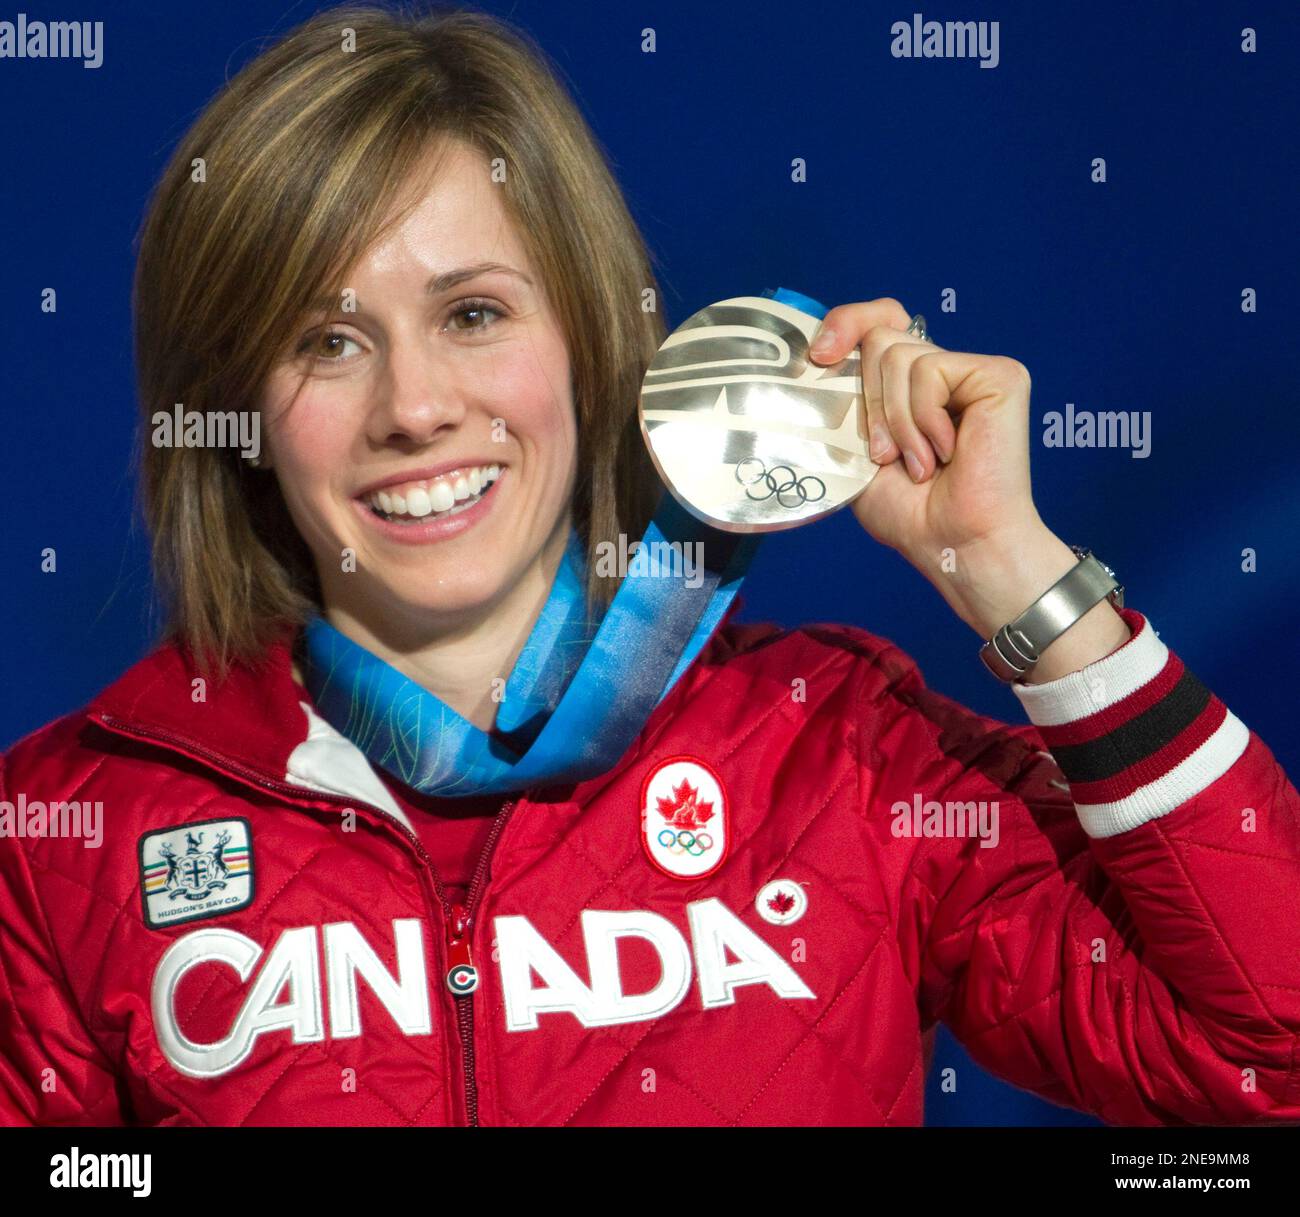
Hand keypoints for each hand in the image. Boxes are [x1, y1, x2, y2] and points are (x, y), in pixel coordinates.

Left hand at [809, 298, 1129, 677]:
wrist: (952, 542)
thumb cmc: (909, 510)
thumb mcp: (855, 448)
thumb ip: (843, 398)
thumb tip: (814, 357)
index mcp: (911, 385)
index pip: (877, 321)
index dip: (846, 324)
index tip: (821, 357)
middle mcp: (944, 370)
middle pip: (880, 337)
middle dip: (869, 401)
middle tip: (886, 454)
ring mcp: (973, 370)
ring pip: (898, 355)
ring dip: (896, 421)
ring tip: (918, 462)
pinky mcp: (998, 375)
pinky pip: (930, 370)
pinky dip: (923, 419)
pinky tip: (945, 452)